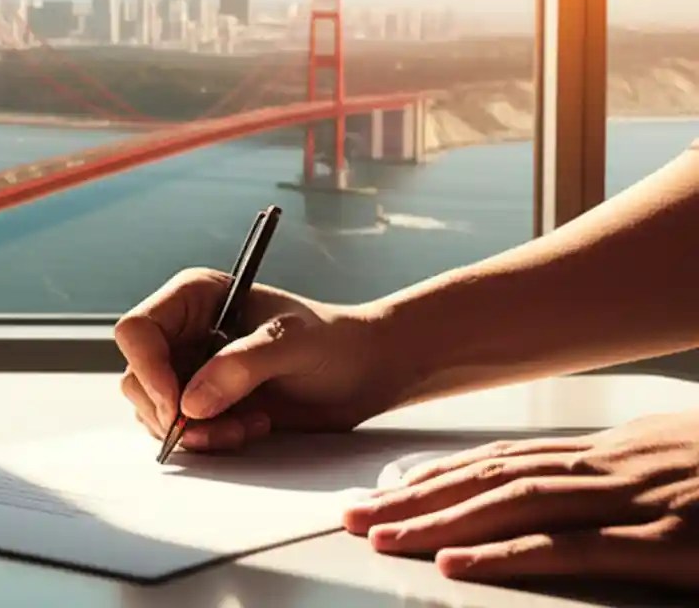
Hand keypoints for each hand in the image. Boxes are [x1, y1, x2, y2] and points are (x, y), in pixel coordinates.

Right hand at [115, 268, 405, 451]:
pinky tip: (252, 427)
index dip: (149, 370)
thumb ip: (242, 365)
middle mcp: (182, 330)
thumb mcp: (292, 344)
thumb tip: (191, 402)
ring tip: (247, 426)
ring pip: (153, 410)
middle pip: (137, 376)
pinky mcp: (202, 402)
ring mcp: (189, 368)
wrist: (362, 372)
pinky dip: (209, 440)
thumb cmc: (333, 342)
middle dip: (173, 412)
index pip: (138, 331)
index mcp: (194, 297)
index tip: (179, 407)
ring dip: (195, 431)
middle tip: (221, 428)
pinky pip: (179, 430)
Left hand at [343, 411, 698, 590]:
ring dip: (441, 523)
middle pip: (496, 476)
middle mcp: (622, 466)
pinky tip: (460, 566)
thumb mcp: (687, 475)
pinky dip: (510, 554)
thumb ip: (627, 485)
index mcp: (624, 451)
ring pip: (518, 504)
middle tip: (352, 515)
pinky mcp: (675, 545)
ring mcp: (646, 501)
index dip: (442, 475)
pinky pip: (575, 548)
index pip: (511, 459)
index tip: (386, 490)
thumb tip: (569, 502)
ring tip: (382, 539)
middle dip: (417, 498)